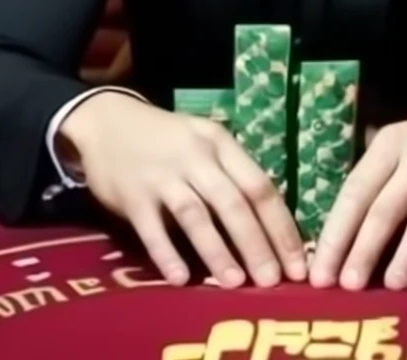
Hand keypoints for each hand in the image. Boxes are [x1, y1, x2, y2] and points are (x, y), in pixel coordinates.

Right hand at [59, 92, 307, 288]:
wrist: (109, 121)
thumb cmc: (168, 139)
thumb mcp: (206, 141)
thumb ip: (233, 173)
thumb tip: (271, 225)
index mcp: (220, 143)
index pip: (260, 185)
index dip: (281, 226)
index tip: (298, 262)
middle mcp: (195, 157)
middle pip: (233, 202)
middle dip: (256, 244)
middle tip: (274, 281)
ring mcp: (163, 176)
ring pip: (196, 215)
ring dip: (217, 251)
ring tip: (236, 284)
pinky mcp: (133, 196)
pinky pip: (152, 229)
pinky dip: (167, 254)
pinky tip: (181, 279)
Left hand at [309, 89, 406, 290]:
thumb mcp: (398, 144)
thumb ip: (375, 180)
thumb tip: (338, 238)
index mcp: (389, 143)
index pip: (356, 190)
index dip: (337, 232)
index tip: (321, 271)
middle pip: (386, 206)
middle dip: (364, 248)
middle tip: (349, 285)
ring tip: (392, 286)